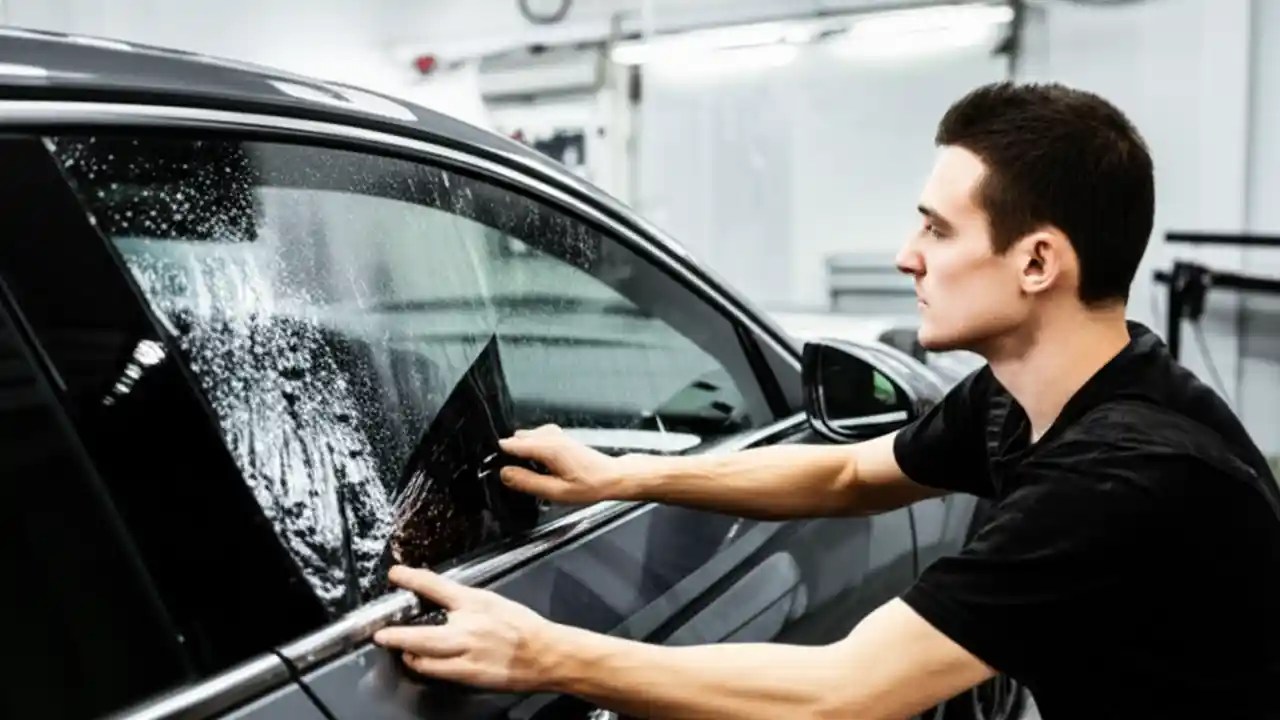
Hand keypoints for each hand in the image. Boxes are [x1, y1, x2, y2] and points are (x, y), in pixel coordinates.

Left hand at [372, 565, 558, 692]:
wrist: (547, 653)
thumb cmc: (524, 627)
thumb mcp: (494, 601)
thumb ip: (466, 602)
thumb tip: (440, 598)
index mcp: (475, 602)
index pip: (436, 585)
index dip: (411, 578)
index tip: (395, 574)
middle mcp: (468, 627)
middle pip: (421, 632)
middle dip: (395, 633)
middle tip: (379, 633)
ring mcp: (467, 654)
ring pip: (424, 656)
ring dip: (406, 651)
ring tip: (398, 646)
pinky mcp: (469, 674)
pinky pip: (436, 672)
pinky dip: (422, 665)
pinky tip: (418, 661)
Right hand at [498, 424, 630, 503]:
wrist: (613, 477)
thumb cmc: (590, 485)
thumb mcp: (556, 492)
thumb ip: (528, 482)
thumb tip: (505, 474)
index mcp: (548, 448)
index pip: (512, 444)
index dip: (500, 456)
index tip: (494, 468)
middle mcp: (551, 436)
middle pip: (517, 438)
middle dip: (510, 454)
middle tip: (514, 476)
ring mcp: (555, 434)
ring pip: (525, 437)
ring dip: (521, 451)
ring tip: (527, 472)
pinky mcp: (559, 437)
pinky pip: (536, 438)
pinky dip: (531, 448)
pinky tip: (538, 465)